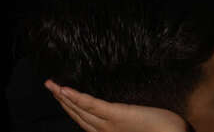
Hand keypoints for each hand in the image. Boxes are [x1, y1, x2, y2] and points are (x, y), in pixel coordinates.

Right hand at [44, 81, 191, 131]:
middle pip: (78, 114)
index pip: (85, 118)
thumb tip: (121, 106)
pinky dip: (76, 98)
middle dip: (61, 100)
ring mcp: (110, 123)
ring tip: (51, 85)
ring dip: (63, 97)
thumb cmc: (165, 131)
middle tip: (49, 86)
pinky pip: (92, 105)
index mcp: (112, 131)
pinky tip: (65, 90)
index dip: (71, 107)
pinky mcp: (117, 115)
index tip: (60, 93)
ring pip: (80, 109)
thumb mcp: (142, 123)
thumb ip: (128, 117)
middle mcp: (107, 130)